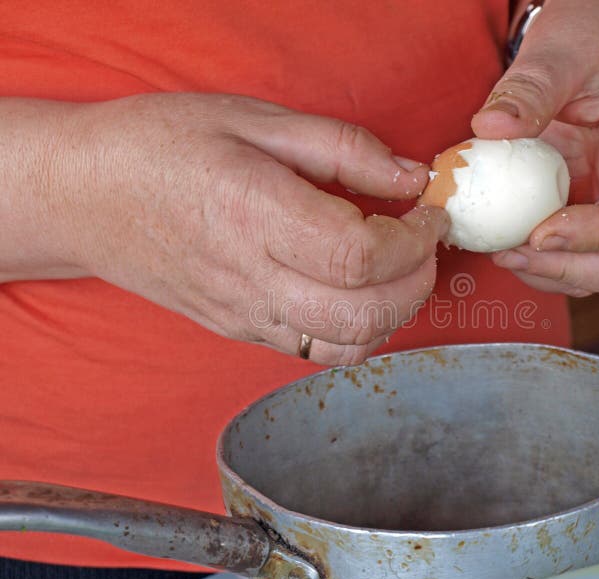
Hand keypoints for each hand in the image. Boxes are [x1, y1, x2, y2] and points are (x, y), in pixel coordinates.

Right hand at [36, 93, 446, 363]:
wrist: (85, 194)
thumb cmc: (161, 145)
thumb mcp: (252, 118)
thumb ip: (342, 149)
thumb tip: (412, 176)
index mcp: (255, 215)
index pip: (359, 256)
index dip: (414, 240)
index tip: (426, 212)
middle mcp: (251, 278)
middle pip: (363, 314)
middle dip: (418, 282)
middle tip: (425, 243)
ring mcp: (244, 314)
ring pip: (345, 346)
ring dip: (395, 313)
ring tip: (400, 269)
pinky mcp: (239, 330)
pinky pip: (315, 353)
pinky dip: (357, 331)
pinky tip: (359, 293)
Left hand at [472, 0, 598, 296]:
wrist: (596, 47)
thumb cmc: (590, 41)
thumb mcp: (562, 50)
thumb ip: (530, 87)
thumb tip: (490, 128)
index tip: (539, 233)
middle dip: (575, 271)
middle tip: (512, 253)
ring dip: (553, 275)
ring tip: (501, 251)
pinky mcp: (587, 218)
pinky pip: (572, 259)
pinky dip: (539, 263)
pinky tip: (501, 242)